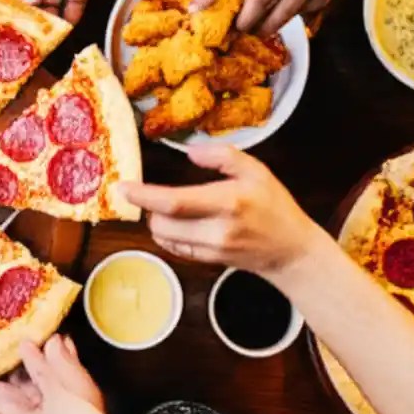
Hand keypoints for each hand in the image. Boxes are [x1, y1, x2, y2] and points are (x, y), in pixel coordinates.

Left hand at [0, 335, 117, 413]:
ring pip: (38, 374)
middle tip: (18, 320)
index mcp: (13, 409)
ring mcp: (47, 406)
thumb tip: (25, 342)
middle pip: (15, 375)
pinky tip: (67, 342)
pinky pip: (57, 379)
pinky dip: (59, 363)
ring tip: (44, 325)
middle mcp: (26, 407)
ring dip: (41, 354)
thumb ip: (41, 366)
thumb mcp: (56, 394)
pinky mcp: (66, 405)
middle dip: (17, 351)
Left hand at [122, 144, 327, 278]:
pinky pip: (173, 249)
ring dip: (155, 221)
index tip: (122, 187)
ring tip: (165, 207)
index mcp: (227, 202)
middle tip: (150, 194)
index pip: (174, 202)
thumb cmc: (274, 206)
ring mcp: (211, 250)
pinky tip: (175, 223)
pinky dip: (166, 234)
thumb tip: (190, 151)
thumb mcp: (256, 171)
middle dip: (148, 207)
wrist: (290, 251)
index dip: (144, 195)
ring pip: (163, 238)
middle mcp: (216, 230)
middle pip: (161, 223)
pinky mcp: (207, 262)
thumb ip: (222, 156)